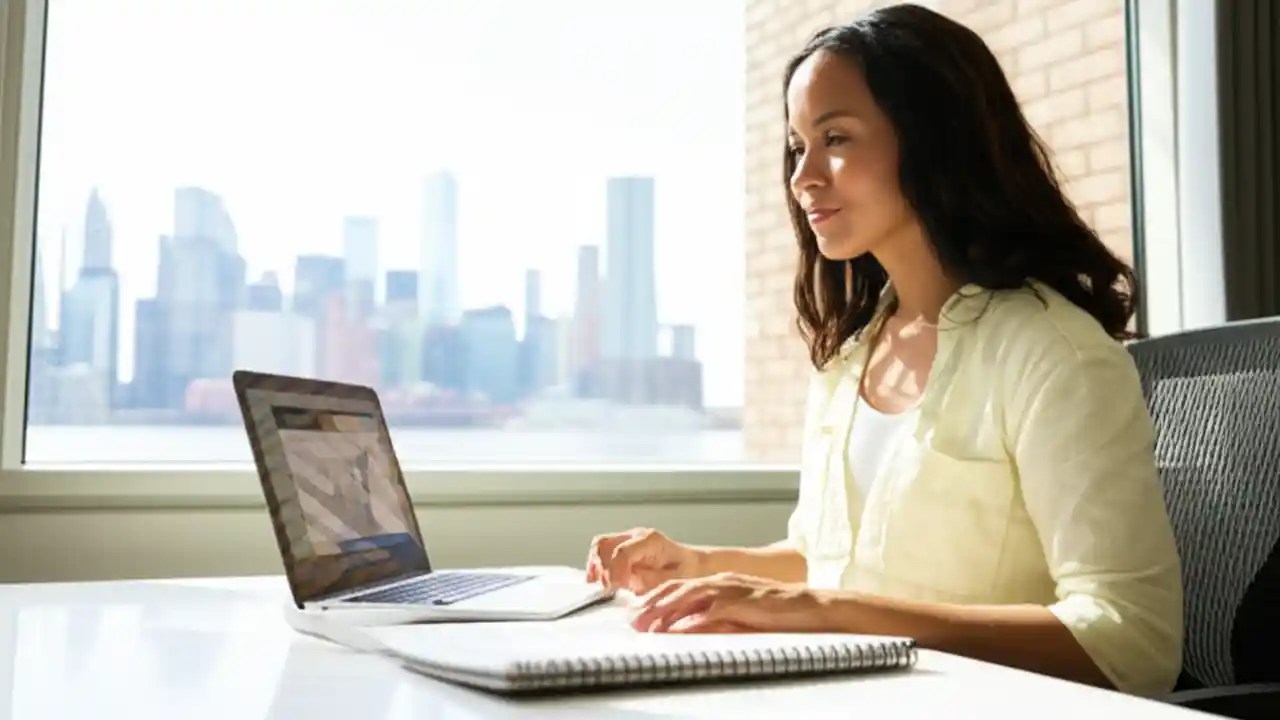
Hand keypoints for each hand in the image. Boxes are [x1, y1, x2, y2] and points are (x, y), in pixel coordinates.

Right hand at [585, 528, 704, 594]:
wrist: (696, 566)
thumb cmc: (688, 573)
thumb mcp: (673, 581)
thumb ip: (650, 582)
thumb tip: (628, 586)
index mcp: (651, 541)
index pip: (622, 552)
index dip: (614, 572)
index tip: (614, 589)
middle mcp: (637, 536)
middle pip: (604, 544)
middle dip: (601, 569)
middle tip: (607, 589)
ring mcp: (628, 540)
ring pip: (599, 546)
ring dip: (596, 567)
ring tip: (602, 587)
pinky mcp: (622, 548)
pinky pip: (601, 552)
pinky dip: (597, 568)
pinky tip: (602, 584)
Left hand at [631, 572, 830, 633]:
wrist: (808, 606)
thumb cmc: (775, 613)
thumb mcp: (738, 613)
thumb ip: (713, 617)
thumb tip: (685, 629)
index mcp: (718, 582)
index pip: (678, 587)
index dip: (655, 600)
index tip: (635, 613)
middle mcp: (720, 581)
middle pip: (676, 589)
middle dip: (651, 604)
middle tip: (632, 621)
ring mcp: (731, 590)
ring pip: (689, 596)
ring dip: (664, 611)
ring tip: (647, 625)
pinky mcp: (742, 603)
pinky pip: (713, 611)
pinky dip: (694, 620)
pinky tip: (680, 630)